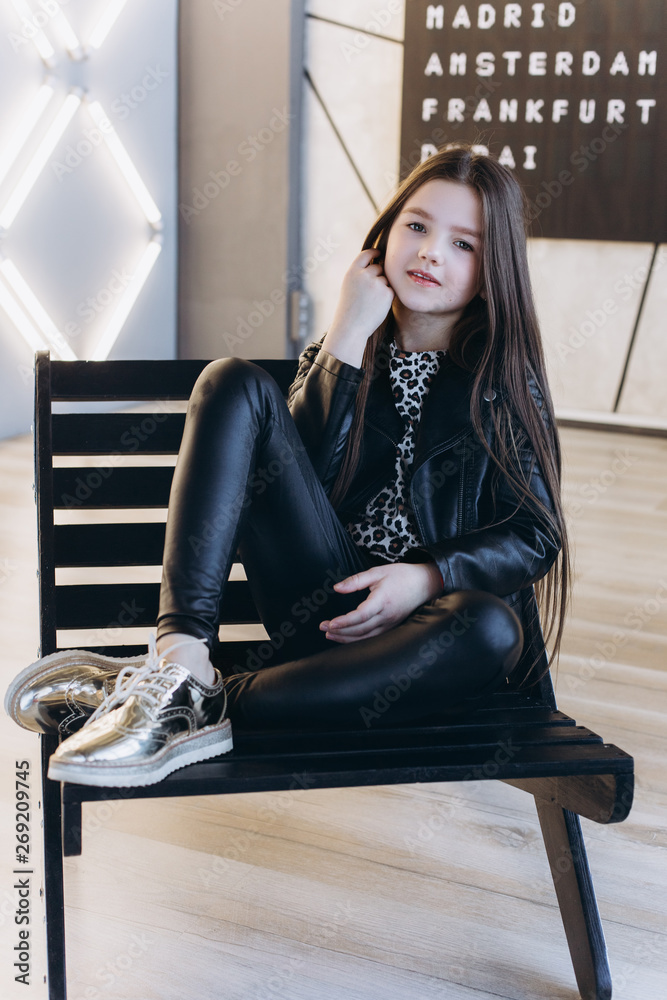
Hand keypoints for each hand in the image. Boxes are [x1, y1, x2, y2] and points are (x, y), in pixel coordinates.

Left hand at [319, 562, 442, 643]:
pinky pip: (373, 638)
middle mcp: (387, 616)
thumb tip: (336, 588)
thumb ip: (355, 580)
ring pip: (366, 637)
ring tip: (330, 634)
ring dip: (346, 638)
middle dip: (340, 631)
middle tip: (323, 628)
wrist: (425, 583)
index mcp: (382, 600)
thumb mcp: (377, 572)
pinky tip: (347, 637)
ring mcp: (390, 623)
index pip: (361, 615)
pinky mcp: (391, 627)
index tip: (330, 623)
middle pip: (360, 629)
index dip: (344, 621)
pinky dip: (358, 640)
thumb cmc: (401, 575)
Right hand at [323, 249, 394, 366]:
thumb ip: (360, 274)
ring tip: (371, 302)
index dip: (374, 252)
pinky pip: (391, 290)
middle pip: (379, 267)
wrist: (351, 327)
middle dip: (378, 276)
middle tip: (369, 293)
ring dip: (382, 288)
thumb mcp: (349, 286)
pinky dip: (387, 297)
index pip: (366, 254)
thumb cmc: (349, 309)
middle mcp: (365, 275)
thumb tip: (377, 265)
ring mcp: (377, 283)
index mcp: (353, 272)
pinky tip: (377, 306)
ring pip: (386, 280)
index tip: (379, 253)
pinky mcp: (387, 293)